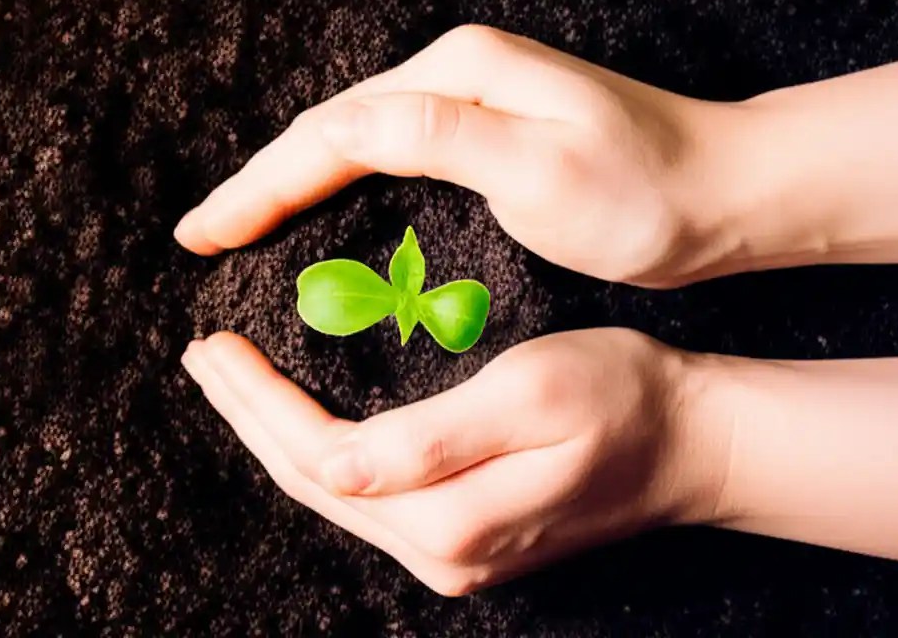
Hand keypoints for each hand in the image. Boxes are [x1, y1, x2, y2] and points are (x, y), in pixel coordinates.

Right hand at [174, 25, 732, 287]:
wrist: (728, 192)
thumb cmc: (646, 194)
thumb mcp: (541, 171)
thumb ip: (437, 139)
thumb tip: (340, 129)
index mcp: (458, 76)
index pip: (330, 134)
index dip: (259, 185)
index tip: (202, 231)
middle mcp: (456, 75)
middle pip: (329, 131)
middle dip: (259, 182)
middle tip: (200, 233)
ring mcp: (472, 102)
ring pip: (353, 143)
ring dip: (291, 183)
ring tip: (239, 224)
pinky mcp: (488, 134)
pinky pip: (387, 158)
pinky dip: (339, 187)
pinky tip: (319, 213)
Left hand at [181, 329, 726, 595]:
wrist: (693, 442)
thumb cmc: (622, 397)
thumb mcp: (530, 395)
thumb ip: (428, 441)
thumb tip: (331, 468)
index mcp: (446, 518)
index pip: (316, 455)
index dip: (257, 399)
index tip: (216, 343)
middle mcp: (439, 552)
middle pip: (312, 480)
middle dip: (250, 415)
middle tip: (205, 356)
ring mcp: (452, 553)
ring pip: (334, 490)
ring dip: (278, 432)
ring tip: (238, 381)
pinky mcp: (465, 538)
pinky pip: (368, 494)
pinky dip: (323, 451)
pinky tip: (306, 419)